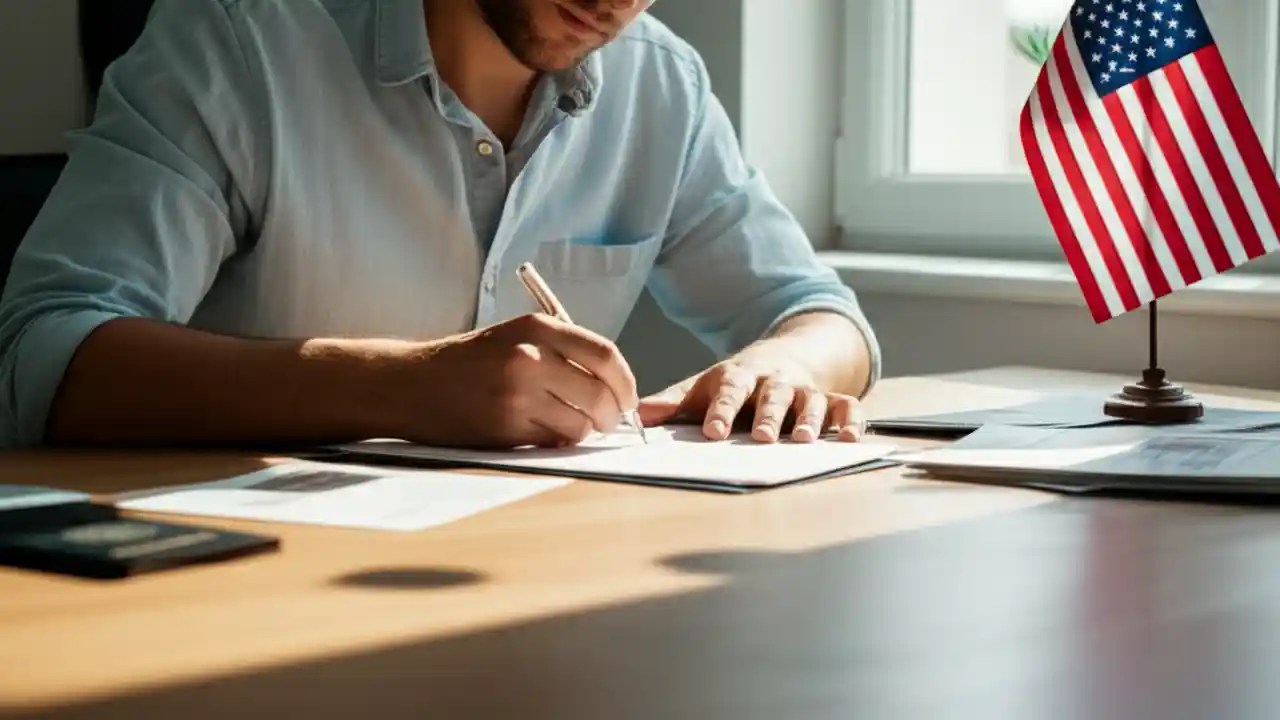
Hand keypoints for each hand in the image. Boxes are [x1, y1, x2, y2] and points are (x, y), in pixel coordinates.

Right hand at [394, 314, 638, 447]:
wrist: (411, 384)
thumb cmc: (467, 362)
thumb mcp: (514, 335)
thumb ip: (562, 351)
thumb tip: (613, 385)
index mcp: (537, 327)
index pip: (605, 355)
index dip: (626, 382)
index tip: (628, 397)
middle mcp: (530, 357)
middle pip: (600, 394)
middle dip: (612, 415)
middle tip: (609, 422)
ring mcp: (518, 395)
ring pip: (580, 424)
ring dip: (584, 431)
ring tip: (571, 426)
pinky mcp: (505, 428)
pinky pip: (553, 441)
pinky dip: (558, 441)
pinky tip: (545, 432)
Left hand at [638, 358, 865, 443]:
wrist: (785, 356)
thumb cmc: (737, 382)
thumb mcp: (704, 387)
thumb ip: (673, 403)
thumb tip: (635, 416)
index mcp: (739, 378)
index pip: (729, 393)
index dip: (721, 411)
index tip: (713, 432)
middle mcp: (775, 382)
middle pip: (772, 397)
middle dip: (768, 416)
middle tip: (763, 437)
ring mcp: (806, 391)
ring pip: (811, 402)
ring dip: (810, 420)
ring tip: (805, 440)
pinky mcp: (833, 399)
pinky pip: (847, 407)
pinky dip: (853, 421)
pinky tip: (851, 438)